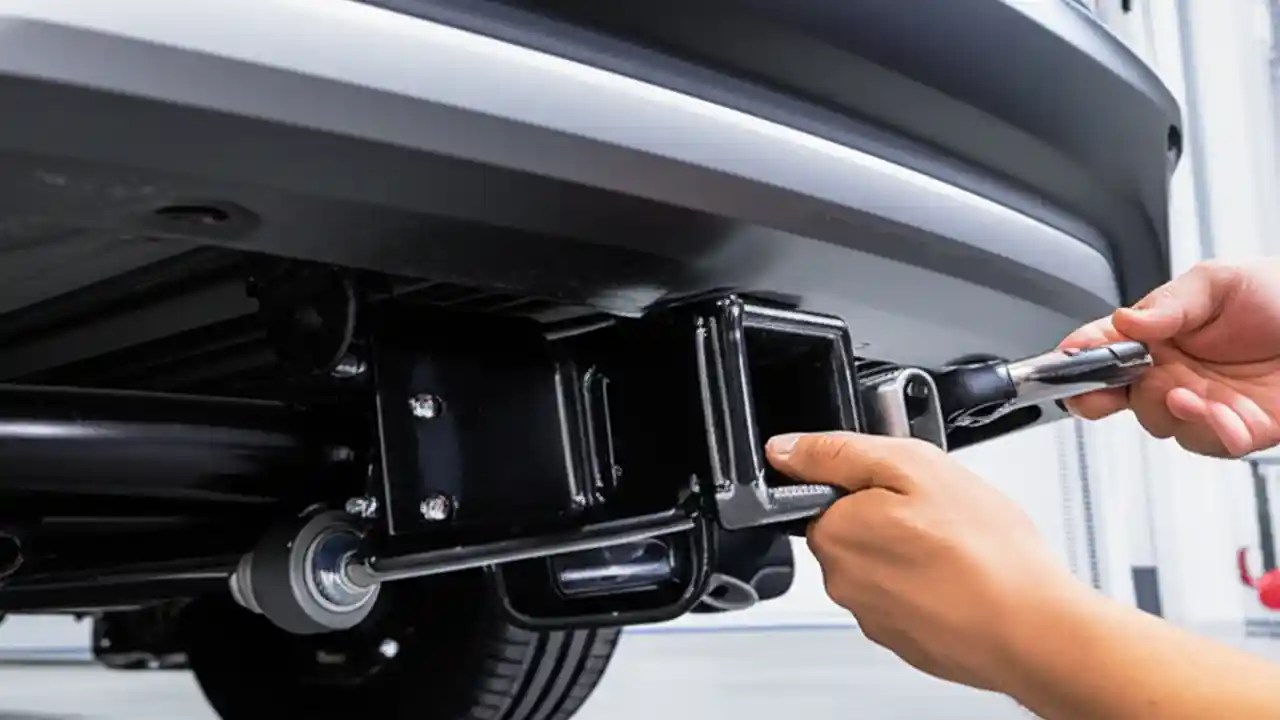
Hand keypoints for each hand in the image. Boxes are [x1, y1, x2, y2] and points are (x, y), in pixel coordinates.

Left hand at [765, 431, 1085, 693]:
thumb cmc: (985, 551)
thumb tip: (783, 449)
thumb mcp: (911, 465)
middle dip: (890, 514)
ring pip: (882, 562)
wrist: (1032, 629)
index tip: (904, 486)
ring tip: (957, 548)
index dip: (869, 480)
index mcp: (834, 532)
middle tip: (938, 514)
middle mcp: (841, 580)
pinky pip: (906, 596)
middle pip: (853, 527)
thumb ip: (837, 452)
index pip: (824, 492)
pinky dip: (929, 585)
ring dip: (912, 550)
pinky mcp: (902, 639)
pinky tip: (962, 578)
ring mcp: (872, 614)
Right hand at [1060, 259, 1279, 456]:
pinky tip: (1222, 412)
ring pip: (1161, 424)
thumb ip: (1167, 305)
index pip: (1101, 349)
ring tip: (1191, 394)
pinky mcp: (1239, 429)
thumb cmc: (1278, 295)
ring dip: (1170, 413)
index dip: (1077, 359)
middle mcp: (1172, 372)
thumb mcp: (1217, 282)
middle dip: (1114, 395)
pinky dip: (1212, 432)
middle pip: (1119, 396)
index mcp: (1156, 336)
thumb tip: (1124, 323)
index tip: (1067, 361)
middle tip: (1129, 382)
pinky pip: (1211, 442)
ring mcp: (1203, 404)